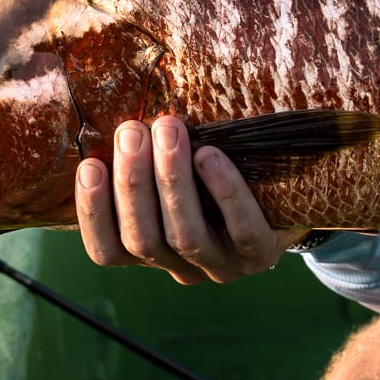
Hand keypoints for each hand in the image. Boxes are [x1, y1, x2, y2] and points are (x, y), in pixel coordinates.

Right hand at [73, 114, 308, 284]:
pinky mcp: (259, 255)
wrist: (291, 198)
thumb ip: (145, 159)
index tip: (89, 165)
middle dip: (132, 182)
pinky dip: (223, 190)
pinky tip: (209, 155)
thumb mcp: (176, 177)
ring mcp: (220, 266)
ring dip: (171, 180)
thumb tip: (110, 113)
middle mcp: (180, 267)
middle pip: (143, 240)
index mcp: (150, 252)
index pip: (107, 251)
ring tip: (167, 130)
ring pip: (185, 236)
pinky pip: (240, 228)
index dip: (94, 213)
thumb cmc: (215, 178)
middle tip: (131, 130)